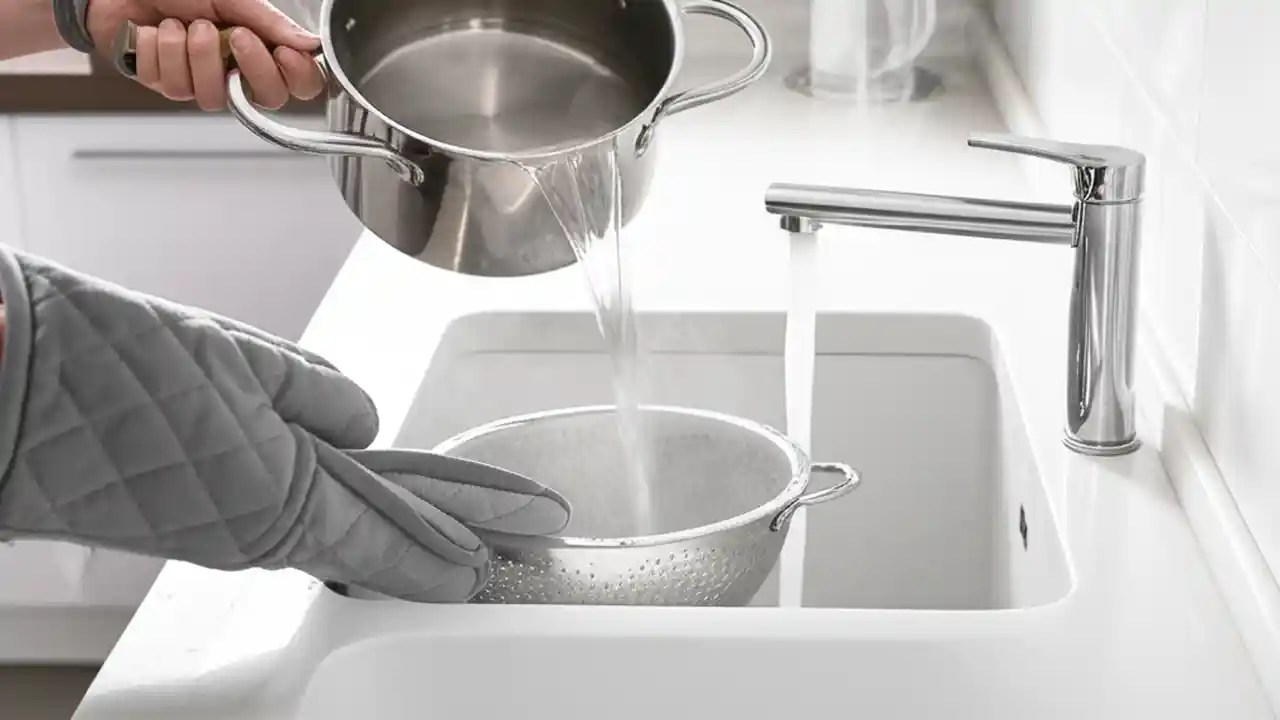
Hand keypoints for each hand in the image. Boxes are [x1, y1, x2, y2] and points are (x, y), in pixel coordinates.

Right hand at [0, 248, 570, 601]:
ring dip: (405, 529)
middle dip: (458, 538)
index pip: (401, 533)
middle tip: (519, 540)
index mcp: (286, 499)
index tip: (508, 552)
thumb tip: (363, 420)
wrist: (10, 392)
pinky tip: (367, 509)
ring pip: (342, 524)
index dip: (461, 542)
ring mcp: (230, 530)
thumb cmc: (108, 371)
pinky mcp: (199, 517)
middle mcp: (264, 530)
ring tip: (463, 530)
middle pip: (385, 534)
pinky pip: (294, 514)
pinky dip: (344, 516)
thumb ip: (321, 397)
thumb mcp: (243, 365)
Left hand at [85, 0, 324, 109]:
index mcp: (258, 50)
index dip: (297, 76)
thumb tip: (310, 44)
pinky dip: (159, 48)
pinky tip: (154, 31)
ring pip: (210, 97)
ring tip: (179, 23)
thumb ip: (271, 23)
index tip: (284, 52)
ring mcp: (197, 83)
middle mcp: (233, 72)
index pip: (297, 85)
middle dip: (248, 65)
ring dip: (192, 53)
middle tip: (233, 33)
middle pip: (262, 99)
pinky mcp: (161, 84)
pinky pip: (169, 84)